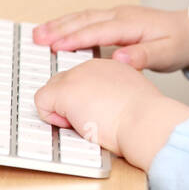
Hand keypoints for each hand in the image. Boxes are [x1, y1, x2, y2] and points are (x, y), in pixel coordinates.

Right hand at [32, 4, 188, 75]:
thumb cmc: (182, 44)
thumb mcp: (168, 54)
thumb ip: (144, 57)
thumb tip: (119, 59)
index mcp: (132, 23)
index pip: (98, 30)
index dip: (75, 38)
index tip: (54, 46)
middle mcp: (122, 15)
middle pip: (85, 20)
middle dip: (59, 28)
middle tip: (36, 37)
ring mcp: (118, 16)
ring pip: (84, 18)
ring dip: (61, 24)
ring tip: (38, 33)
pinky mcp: (117, 21)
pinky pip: (89, 21)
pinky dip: (71, 25)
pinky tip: (58, 32)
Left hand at [33, 58, 188, 170]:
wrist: (146, 121)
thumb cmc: (147, 119)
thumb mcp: (134, 101)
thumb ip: (117, 99)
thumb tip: (107, 111)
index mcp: (111, 67)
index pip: (83, 80)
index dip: (84, 101)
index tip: (96, 114)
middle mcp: (93, 66)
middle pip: (63, 83)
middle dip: (70, 105)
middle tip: (91, 122)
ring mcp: (77, 75)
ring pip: (52, 93)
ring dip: (64, 112)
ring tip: (88, 123)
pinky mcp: (64, 89)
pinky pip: (42, 103)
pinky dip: (53, 118)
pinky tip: (77, 123)